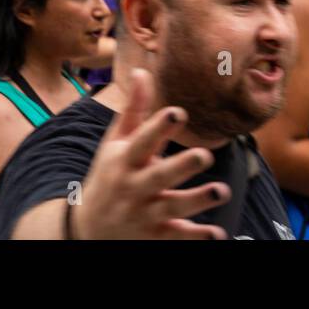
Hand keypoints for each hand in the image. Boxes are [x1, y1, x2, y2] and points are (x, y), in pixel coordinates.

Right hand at [70, 69, 229, 239]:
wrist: (88, 229)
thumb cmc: (109, 175)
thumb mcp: (115, 143)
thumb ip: (134, 110)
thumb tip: (142, 71)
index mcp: (124, 159)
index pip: (141, 140)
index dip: (158, 126)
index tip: (176, 112)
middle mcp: (134, 186)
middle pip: (158, 176)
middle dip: (180, 166)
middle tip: (205, 155)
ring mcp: (144, 213)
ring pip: (172, 207)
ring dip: (197, 200)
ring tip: (221, 191)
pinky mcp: (155, 236)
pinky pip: (177, 236)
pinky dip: (197, 237)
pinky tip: (218, 233)